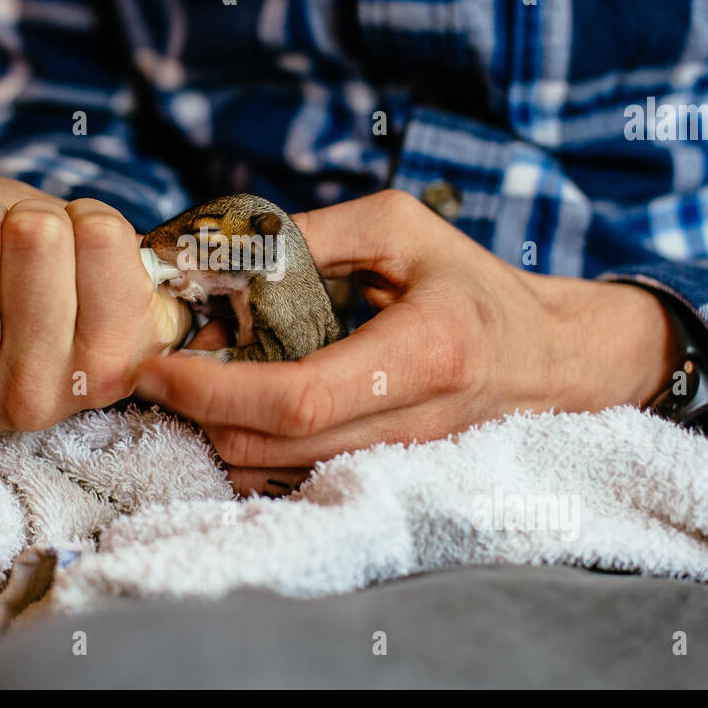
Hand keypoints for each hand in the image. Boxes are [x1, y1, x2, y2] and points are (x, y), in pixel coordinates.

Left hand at [134, 189, 673, 494]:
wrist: (551, 359)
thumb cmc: (473, 284)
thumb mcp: (401, 229)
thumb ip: (311, 236)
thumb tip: (218, 259)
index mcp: (423, 355)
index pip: (297, 398)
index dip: (214, 390)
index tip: (157, 364)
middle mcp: (411, 424)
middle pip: (273, 448)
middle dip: (196, 415)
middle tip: (156, 367)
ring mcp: (399, 463)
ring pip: (276, 474)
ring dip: (215, 435)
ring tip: (190, 380)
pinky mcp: (385, 476)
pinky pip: (295, 478)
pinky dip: (248, 449)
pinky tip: (233, 406)